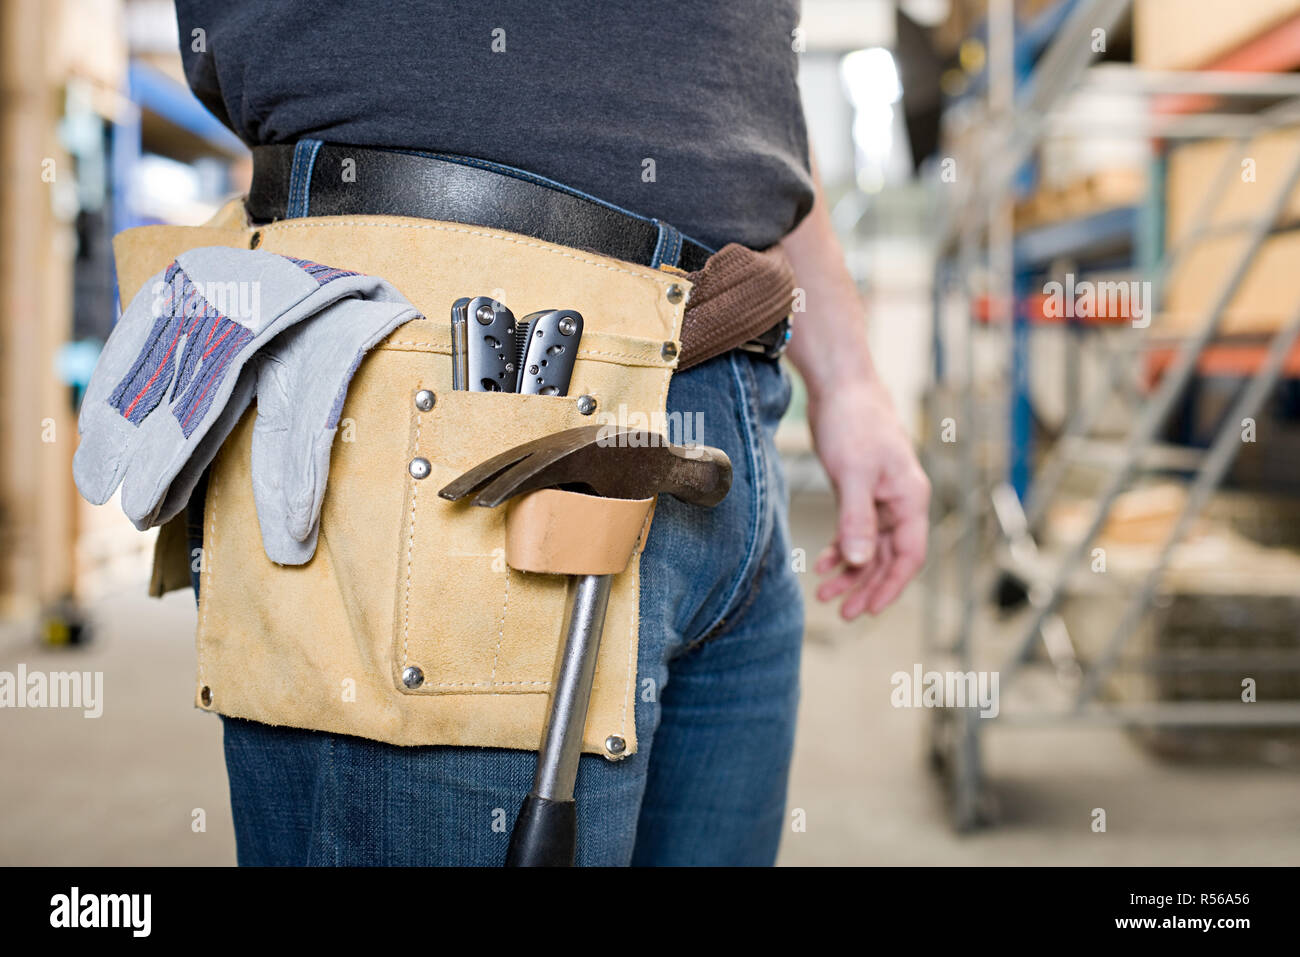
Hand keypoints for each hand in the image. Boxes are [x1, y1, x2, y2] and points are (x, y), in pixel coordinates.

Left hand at [806, 380, 929, 619]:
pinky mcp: (861, 491)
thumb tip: (859, 563)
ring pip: (871, 547)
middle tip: (843, 613)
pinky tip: (824, 565)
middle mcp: (901, 502)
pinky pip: (856, 531)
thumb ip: (857, 520)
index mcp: (910, 499)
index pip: (909, 555)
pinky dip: (842, 548)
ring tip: (825, 595)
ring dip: (851, 572)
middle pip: (889, 557)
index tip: (869, 610)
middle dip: (867, 586)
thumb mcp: (853, 475)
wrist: (840, 387)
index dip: (891, 586)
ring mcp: (881, 497)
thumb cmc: (853, 423)